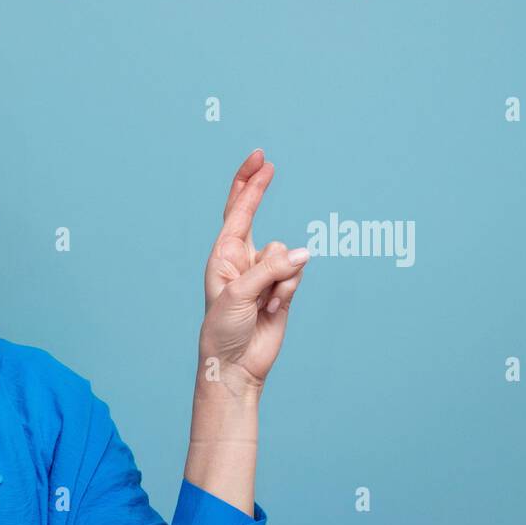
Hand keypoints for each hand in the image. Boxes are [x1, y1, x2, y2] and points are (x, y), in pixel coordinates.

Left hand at [197, 149, 308, 395]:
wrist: (236, 364)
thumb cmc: (224, 330)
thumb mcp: (239, 295)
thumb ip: (269, 270)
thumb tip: (303, 254)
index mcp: (222, 257)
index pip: (236, 212)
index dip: (248, 184)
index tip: (261, 160)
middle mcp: (242, 260)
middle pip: (254, 215)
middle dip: (259, 190)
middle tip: (267, 162)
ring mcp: (263, 273)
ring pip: (287, 254)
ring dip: (280, 279)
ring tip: (262, 305)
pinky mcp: (282, 289)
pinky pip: (297, 274)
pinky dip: (289, 291)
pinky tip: (274, 310)